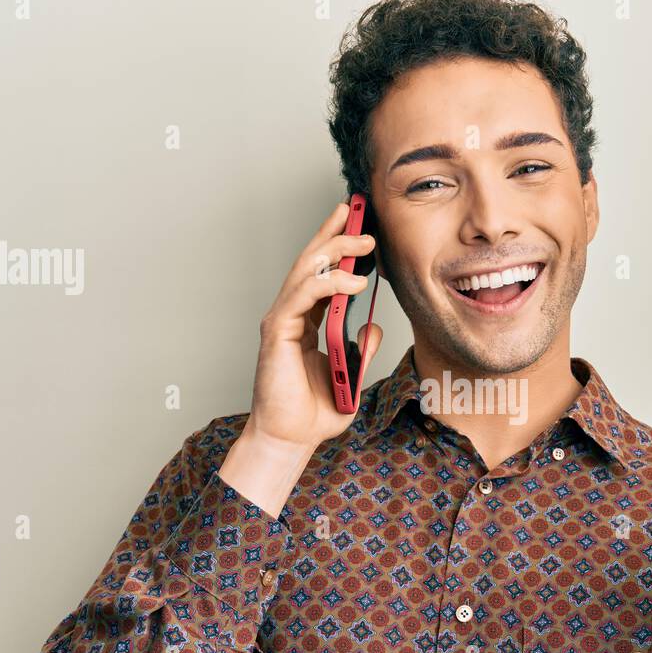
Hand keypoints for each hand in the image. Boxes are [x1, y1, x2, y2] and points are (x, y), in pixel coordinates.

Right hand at [244, 200, 383, 449]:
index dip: (336, 245)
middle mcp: (292, 315)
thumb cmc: (314, 413)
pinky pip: (302, 296)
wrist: (291, 439)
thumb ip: (361, 351)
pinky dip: (328, 284)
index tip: (356, 222)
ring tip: (364, 240)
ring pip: (305, 271)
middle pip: (310, 262)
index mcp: (307, 322)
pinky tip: (353, 280)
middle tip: (358, 213)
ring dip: (335, 250)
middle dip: (334, 234)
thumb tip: (374, 327)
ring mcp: (282, 321)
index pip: (321, 274)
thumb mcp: (351, 377)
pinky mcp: (278, 332)